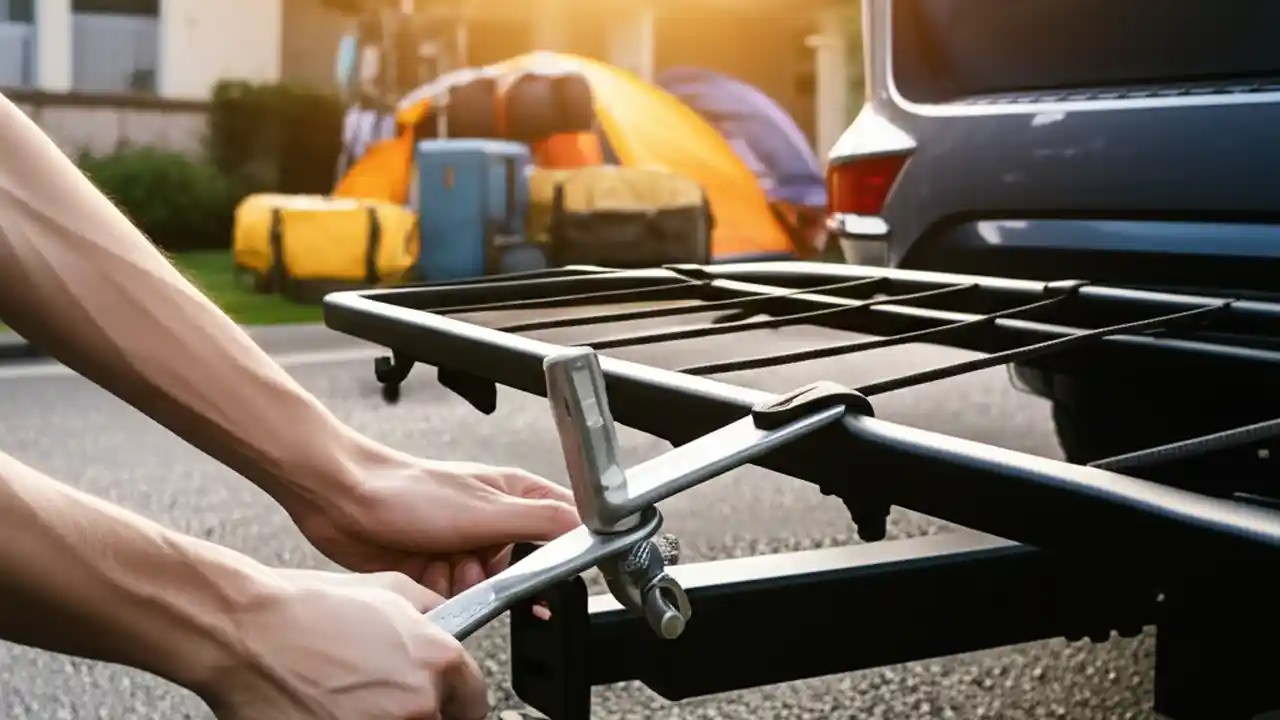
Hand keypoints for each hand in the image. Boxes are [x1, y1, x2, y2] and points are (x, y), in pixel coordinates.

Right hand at [205, 568, 485, 719]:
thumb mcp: (388, 590)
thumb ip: (431, 614)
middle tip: (386, 702)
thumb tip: (446, 626)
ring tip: (350, 704)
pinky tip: (327, 712)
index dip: (456, 703)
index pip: (474, 703)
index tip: (442, 704)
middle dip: (420, 713)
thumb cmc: (306, 609)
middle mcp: (418, 703)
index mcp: (438, 661)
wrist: (246, 632)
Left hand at [286, 436, 581, 597]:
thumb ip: (542, 521)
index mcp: (514, 494)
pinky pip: (454, 596)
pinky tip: (422, 570)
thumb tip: (591, 528)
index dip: (563, 553)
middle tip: (474, 561)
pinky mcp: (436, 565)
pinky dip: (438, 591)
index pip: (563, 526)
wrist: (341, 500)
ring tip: (441, 561)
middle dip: (499, 577)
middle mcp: (493, 519)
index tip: (552, 572)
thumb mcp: (487, 508)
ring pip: (487, 588)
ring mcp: (464, 543)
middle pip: (523, 568)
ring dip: (464, 585)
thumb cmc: (407, 489)